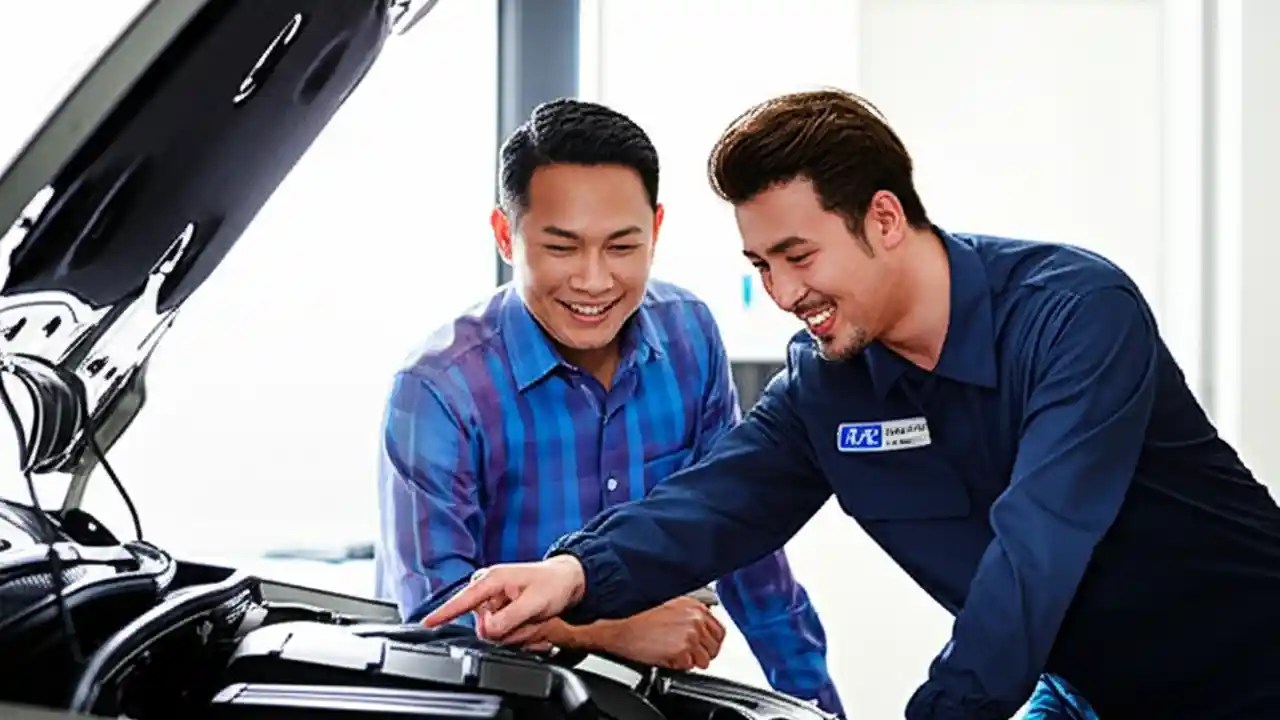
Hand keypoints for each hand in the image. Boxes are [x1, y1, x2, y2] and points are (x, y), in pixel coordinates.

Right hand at [422, 555, 585, 640]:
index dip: (443, 613)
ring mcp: (492, 603)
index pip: (462, 600)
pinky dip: (519, 634)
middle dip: (509, 632)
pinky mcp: (498, 613)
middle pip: (484, 628)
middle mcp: (487, 591)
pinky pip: (501, 635)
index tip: (426, 624)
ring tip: (533, 620)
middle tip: (531, 621)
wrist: (567, 583)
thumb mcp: (534, 603)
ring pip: (494, 635)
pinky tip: (531, 624)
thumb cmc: (553, 585)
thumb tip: (486, 630)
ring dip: (516, 634)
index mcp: (492, 580)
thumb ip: (508, 619)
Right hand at [586, 596, 725, 670]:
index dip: (709, 643)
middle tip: (684, 652)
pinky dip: (677, 665)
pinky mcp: (682, 650)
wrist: (621, 627)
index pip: (719, 632)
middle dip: (701, 653)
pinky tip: (664, 656)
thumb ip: (689, 616)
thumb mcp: (670, 607)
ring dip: (689, 660)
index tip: (702, 647)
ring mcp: (690, 634)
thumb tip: (701, 628)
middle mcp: (696, 618)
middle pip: (714, 648)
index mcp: (694, 606)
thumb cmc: (638, 616)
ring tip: (672, 653)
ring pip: (704, 660)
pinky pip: (688, 667)